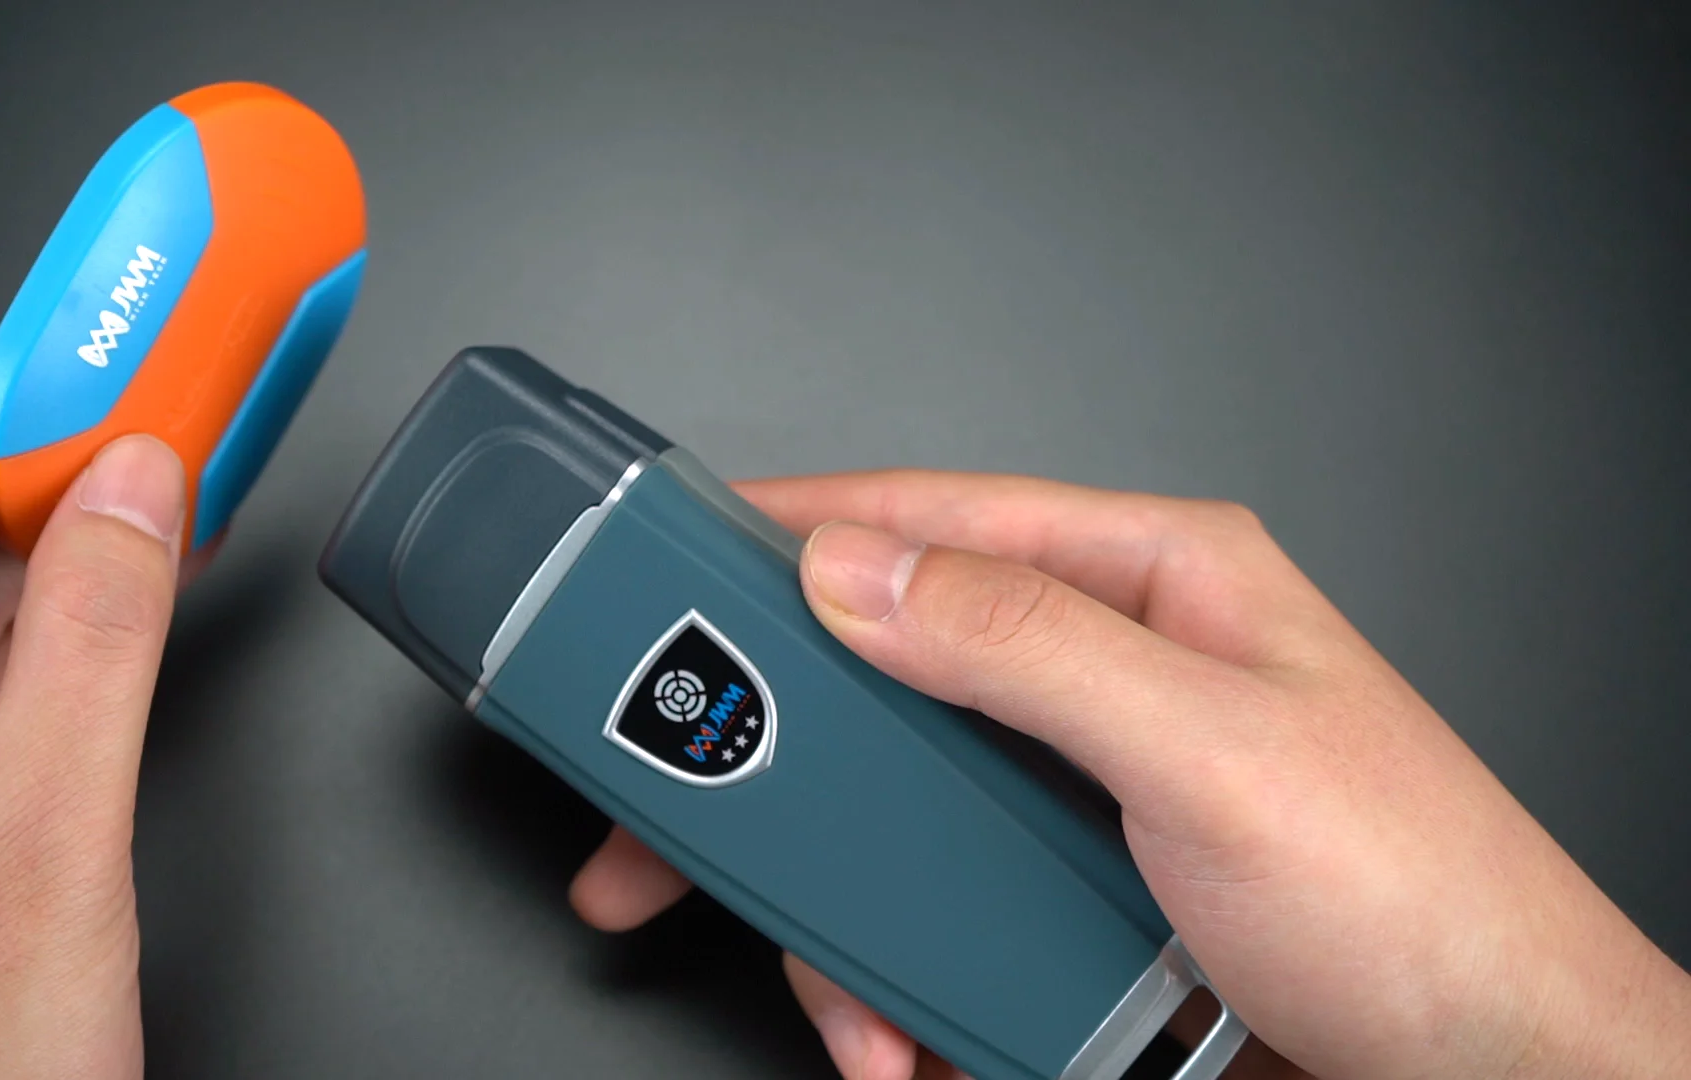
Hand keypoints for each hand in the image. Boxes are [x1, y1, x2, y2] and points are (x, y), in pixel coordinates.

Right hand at [570, 470, 1690, 1079]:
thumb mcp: (1211, 755)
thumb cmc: (1418, 903)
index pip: (940, 516)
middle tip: (673, 811)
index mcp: (1157, 584)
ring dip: (848, 908)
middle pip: (890, 677)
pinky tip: (914, 1032)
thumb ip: (1027, 648)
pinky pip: (945, 907)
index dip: (799, 530)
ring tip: (854, 996)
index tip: (680, 561)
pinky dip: (905, 975)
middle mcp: (1110, 674)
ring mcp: (1086, 791)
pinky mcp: (1076, 892)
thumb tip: (860, 572)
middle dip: (780, 761)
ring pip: (900, 813)